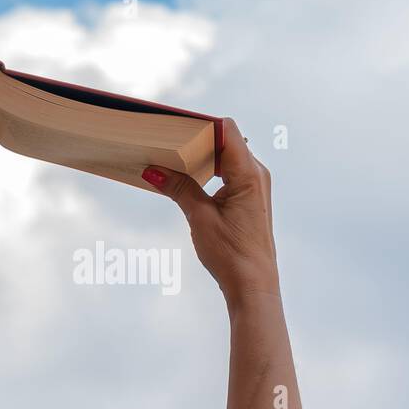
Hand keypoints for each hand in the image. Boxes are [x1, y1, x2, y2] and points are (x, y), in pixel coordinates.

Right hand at [141, 119, 278, 310]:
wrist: (253, 285)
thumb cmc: (231, 253)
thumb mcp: (199, 216)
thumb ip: (178, 187)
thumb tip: (152, 169)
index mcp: (249, 173)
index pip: (227, 130)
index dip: (201, 123)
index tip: (174, 124)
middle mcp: (256, 174)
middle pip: (225, 140)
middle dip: (196, 138)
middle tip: (166, 139)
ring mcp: (254, 186)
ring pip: (226, 155)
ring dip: (200, 154)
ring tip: (172, 156)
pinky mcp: (249, 197)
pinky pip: (227, 171)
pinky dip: (207, 169)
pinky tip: (187, 176)